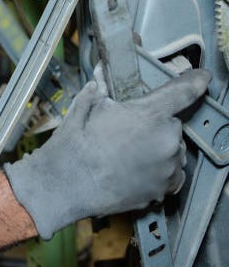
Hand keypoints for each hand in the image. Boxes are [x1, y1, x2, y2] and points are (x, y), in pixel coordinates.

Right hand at [4, 68, 210, 238]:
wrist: (64, 185)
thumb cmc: (73, 147)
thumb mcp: (84, 107)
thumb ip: (100, 89)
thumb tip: (102, 76)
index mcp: (148, 115)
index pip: (183, 91)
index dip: (195, 81)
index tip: (202, 78)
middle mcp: (165, 141)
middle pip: (172, 126)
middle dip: (155, 126)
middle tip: (128, 131)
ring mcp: (166, 168)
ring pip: (172, 151)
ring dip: (158, 149)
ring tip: (128, 154)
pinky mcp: (161, 190)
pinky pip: (171, 175)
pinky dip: (159, 171)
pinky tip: (136, 170)